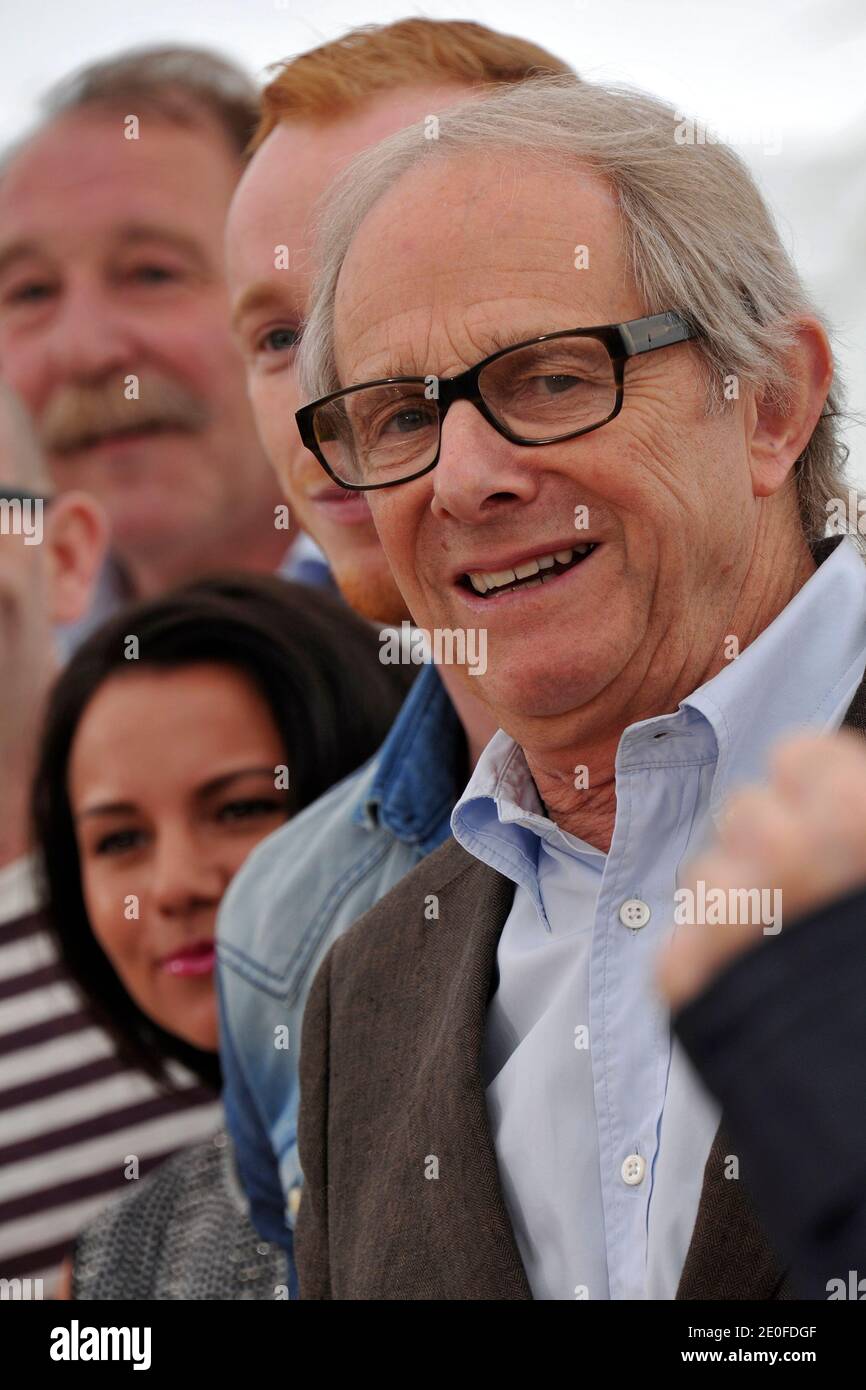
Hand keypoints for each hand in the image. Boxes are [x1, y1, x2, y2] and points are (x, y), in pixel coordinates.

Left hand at [657, 729, 865, 1008]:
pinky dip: (709, 967)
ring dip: (734, 906)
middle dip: (765, 848)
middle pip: (744, 813)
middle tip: (802, 902)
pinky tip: (754, 996)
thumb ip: (861, 822)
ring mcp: (729, 910)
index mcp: (854, 811)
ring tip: (782, 959)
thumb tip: (843, 806)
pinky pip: (682, 941)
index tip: (821, 829)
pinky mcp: (685, 972)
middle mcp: (785, 847)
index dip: (808, 795)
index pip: (795, 756)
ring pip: (705, 874)